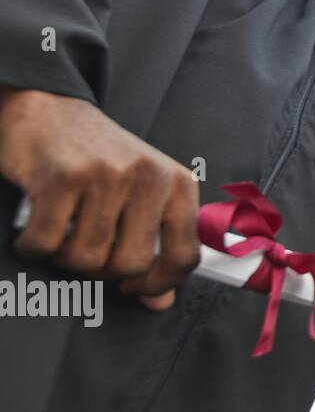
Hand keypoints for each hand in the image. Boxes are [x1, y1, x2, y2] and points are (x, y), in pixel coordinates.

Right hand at [0, 88, 200, 308]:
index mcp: (178, 184)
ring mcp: (106, 175)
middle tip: (86, 248)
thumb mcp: (142, 196)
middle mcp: (149, 177)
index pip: (185, 256)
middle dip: (101, 269)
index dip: (158, 284)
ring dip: (64, 257)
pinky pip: (45, 244)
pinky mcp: (62, 177)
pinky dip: (32, 247)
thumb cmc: (100, 160)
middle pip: (129, 265)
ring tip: (61, 232)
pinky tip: (34, 229)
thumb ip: (155, 247)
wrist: (50, 109)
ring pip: (86, 259)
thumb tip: (160, 302)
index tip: (133, 285)